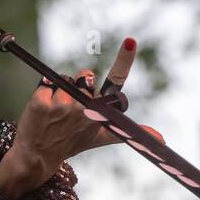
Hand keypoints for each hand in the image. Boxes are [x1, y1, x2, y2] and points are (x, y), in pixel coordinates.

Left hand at [0, 39, 164, 199]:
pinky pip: (45, 84)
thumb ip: (124, 131)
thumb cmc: (72, 143)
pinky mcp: (41, 103)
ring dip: (60, 90)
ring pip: (65, 79)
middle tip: (70, 110)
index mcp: (101, 113)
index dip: (124, 61)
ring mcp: (62, 106)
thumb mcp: (100, 137)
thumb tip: (162, 139)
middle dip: (79, 86)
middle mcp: (85, 109)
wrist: (38, 156)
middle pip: (85, 78)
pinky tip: (43, 110)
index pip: (115, 83)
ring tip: (56, 112)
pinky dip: (43, 93)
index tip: (129, 42)